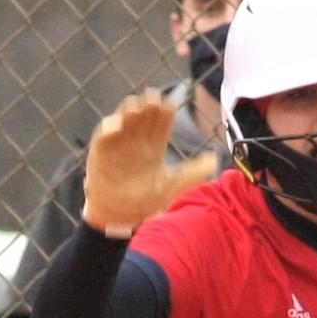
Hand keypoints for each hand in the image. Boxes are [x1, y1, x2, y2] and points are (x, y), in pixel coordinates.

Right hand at [82, 91, 218, 233]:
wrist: (120, 218)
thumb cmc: (145, 203)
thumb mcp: (173, 186)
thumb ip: (193, 172)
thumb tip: (215, 159)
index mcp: (154, 147)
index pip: (161, 122)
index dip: (164, 112)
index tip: (169, 105)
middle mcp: (136, 142)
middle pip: (143, 115)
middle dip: (147, 105)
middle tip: (153, 99)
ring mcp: (118, 145)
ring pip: (124, 120)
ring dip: (129, 112)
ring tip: (136, 107)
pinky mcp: (101, 153)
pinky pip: (103, 136)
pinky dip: (109, 128)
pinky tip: (118, 125)